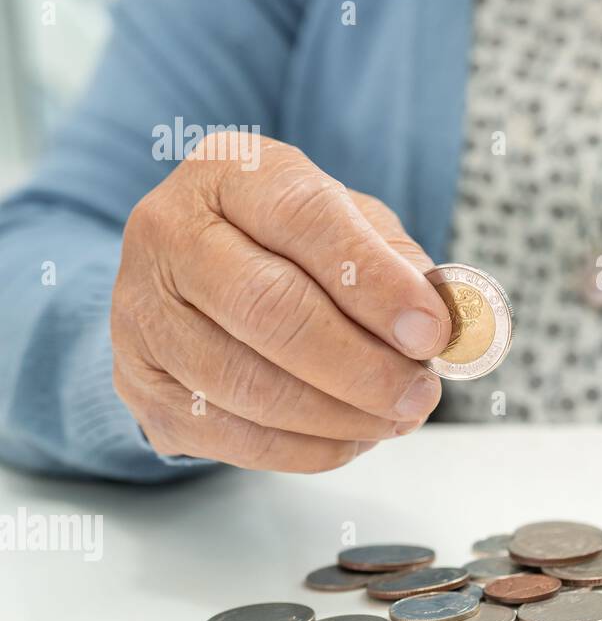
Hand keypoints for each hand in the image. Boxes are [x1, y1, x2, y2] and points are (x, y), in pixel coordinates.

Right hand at [112, 132, 449, 470]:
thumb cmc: (296, 246)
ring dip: (340, 415)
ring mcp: (143, 311)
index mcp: (231, 171)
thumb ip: (400, 265)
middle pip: (270, 308)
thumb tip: (441, 325)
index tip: (431, 332)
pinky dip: (306, 448)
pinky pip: (231, 434)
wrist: (201, 281)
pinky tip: (353, 438)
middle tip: (420, 393)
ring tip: (397, 417)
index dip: (375, 282)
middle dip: (361, 364)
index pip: (305, 219)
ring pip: (248, 383)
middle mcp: (170, 232)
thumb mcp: (354, 226)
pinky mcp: (142, 384)